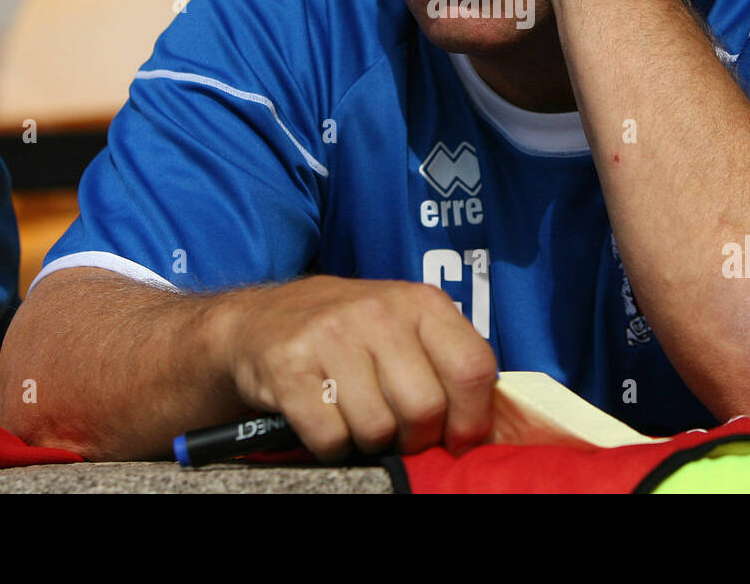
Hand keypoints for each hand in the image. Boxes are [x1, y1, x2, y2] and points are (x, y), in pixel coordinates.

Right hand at [216, 275, 496, 460]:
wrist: (262, 319)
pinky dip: (331, 446)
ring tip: (356, 418)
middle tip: (399, 432)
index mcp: (420, 302)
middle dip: (416, 437)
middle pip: (425, 407)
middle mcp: (379, 311)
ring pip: (377, 429)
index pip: (472, 367)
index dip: (472, 417)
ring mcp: (331, 335)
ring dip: (369, 441)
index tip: (458, 438)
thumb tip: (487, 429)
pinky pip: (330, 437)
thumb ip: (445, 364)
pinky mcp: (290, 366)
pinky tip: (325, 420)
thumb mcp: (403, 328)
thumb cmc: (347, 333)